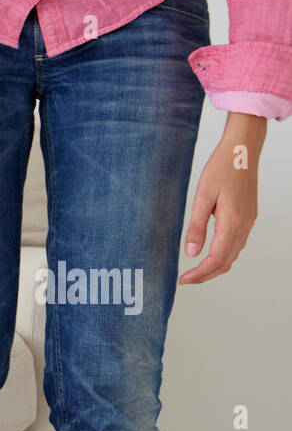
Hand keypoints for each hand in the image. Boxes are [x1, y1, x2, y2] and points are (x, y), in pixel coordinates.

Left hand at [179, 112, 263, 284]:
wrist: (242, 150)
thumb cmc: (221, 168)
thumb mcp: (203, 197)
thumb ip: (197, 227)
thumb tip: (191, 253)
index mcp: (233, 221)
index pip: (217, 258)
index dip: (200, 273)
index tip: (183, 279)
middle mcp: (244, 224)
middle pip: (227, 261)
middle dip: (206, 275)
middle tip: (186, 280)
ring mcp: (249, 221)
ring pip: (233, 254)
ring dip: (215, 267)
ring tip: (195, 271)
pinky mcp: (248, 216)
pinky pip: (237, 243)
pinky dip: (223, 255)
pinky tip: (210, 254)